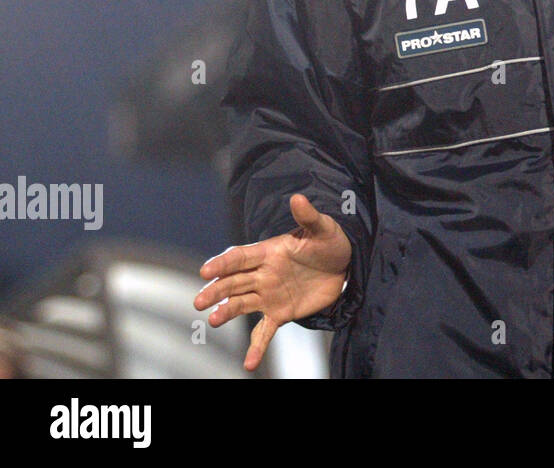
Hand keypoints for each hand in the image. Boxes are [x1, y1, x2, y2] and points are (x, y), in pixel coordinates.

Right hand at [195, 193, 352, 371]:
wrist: (347, 266)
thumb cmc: (331, 242)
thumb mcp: (323, 229)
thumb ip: (309, 217)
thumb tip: (298, 198)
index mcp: (268, 252)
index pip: (239, 257)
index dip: (222, 263)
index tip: (205, 271)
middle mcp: (262, 274)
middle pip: (232, 282)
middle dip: (215, 291)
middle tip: (198, 302)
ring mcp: (268, 294)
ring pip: (240, 304)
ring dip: (226, 312)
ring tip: (213, 321)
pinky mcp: (280, 312)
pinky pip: (264, 332)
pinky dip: (256, 347)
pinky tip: (249, 364)